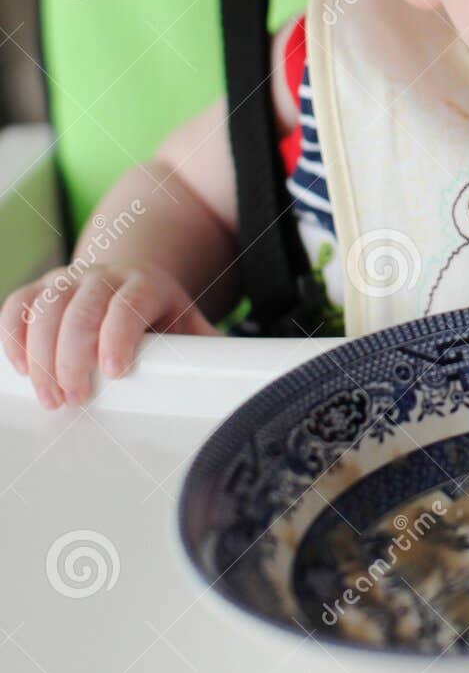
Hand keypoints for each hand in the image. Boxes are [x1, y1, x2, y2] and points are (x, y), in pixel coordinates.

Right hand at [0, 260, 220, 409]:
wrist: (130, 278)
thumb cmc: (161, 316)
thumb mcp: (189, 327)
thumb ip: (209, 351)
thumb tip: (242, 383)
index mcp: (147, 283)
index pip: (131, 302)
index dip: (120, 334)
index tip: (115, 371)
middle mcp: (105, 275)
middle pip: (83, 307)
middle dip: (74, 355)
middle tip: (74, 397)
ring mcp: (69, 278)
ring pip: (46, 305)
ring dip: (41, 353)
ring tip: (49, 396)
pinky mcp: (40, 288)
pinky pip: (18, 304)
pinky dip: (13, 335)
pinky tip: (20, 368)